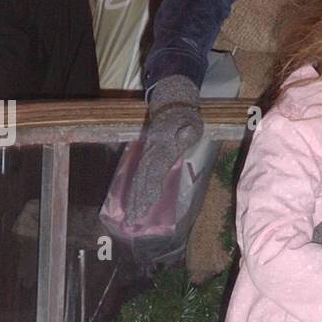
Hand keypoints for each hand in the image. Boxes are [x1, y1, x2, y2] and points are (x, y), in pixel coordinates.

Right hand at [125, 74, 203, 222]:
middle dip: (138, 199)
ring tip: (131, 216)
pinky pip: (142, 176)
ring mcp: (149, 155)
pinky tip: (136, 204)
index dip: (149, 188)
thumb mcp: (190, 119)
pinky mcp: (149, 157)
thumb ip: (187, 128)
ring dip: (136, 198)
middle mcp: (152, 153)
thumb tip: (187, 131)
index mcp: (162, 147)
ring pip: (140, 179)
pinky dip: (138, 190)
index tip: (147, 205)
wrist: (171, 102)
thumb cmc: (185, 114)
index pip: (154, 171)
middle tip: (133, 220)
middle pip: (142, 179)